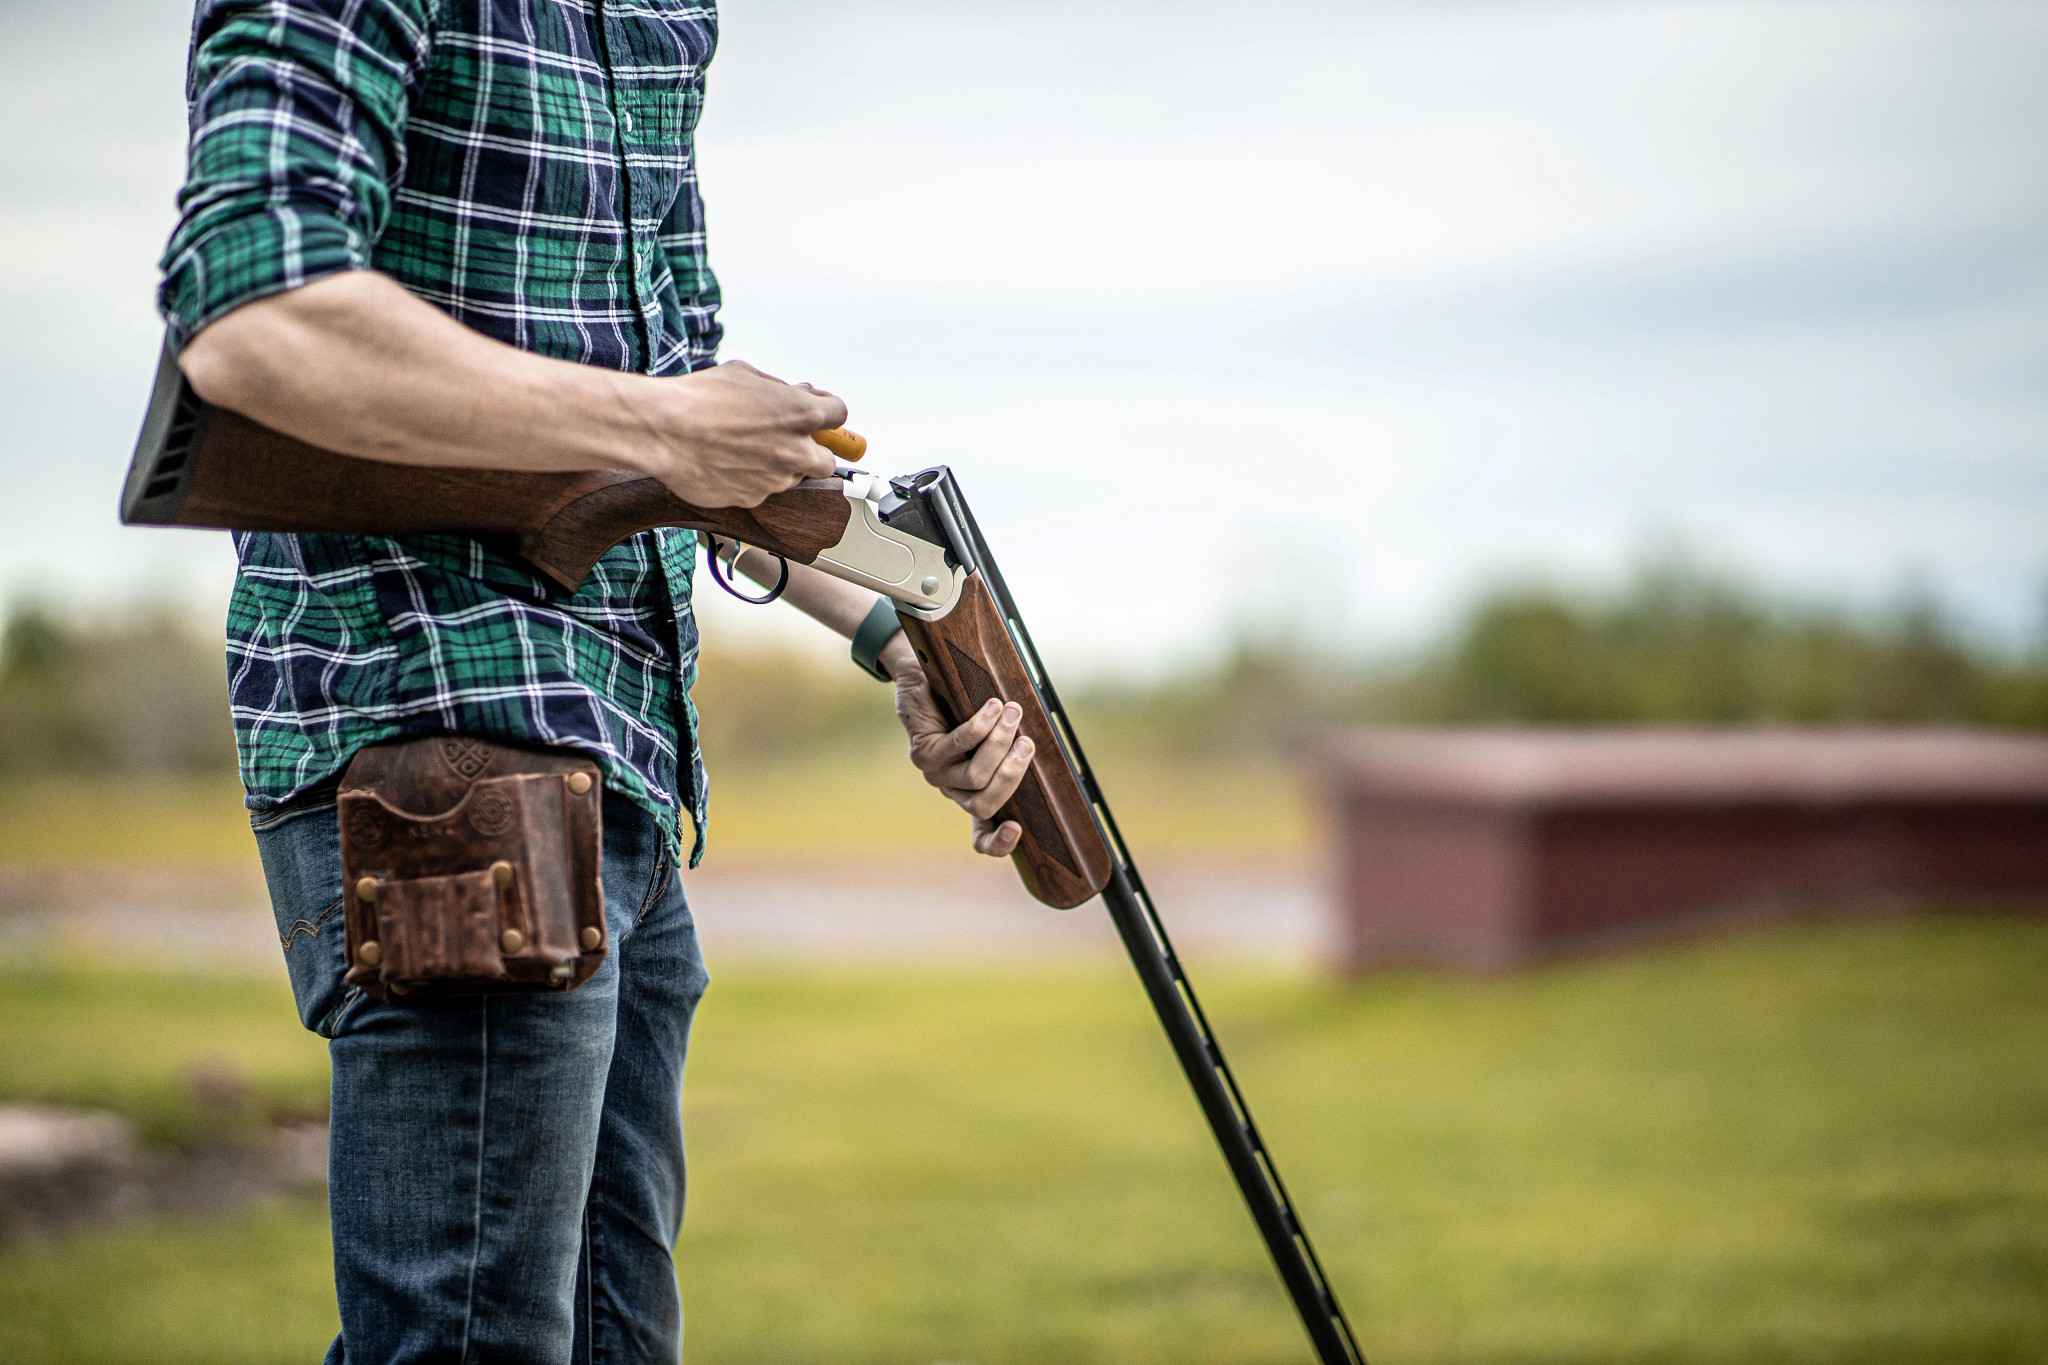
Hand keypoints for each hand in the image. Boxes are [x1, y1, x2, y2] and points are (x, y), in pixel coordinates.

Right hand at [639, 360, 848, 507]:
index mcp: (800, 413)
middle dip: (813, 451)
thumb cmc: (699, 398)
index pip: (839, 415)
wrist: (663, 431)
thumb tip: (788, 393)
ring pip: (791, 477)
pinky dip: (751, 479)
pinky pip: (761, 490)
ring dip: (779, 466)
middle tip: (792, 442)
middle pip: (827, 461)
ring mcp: (776, 479)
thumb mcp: (744, 375)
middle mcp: (795, 450)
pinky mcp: (754, 498)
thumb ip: (776, 389)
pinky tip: (726, 462)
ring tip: (745, 449)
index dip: (827, 413)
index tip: (820, 414)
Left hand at [886, 638, 1032, 856]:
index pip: (983, 839)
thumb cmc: (966, 707)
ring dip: (999, 743)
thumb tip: (1038, 745)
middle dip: (1012, 774)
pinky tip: (992, 706)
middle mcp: (954, 791)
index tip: (1016, 829)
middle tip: (1027, 742)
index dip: (998, 843)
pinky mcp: (922, 754)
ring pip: (974, 776)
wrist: (924, 680)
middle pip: (984, 805)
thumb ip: (1012, 747)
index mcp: (974, 795)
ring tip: (1013, 712)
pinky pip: (957, 746)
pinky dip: (979, 726)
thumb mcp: (994, 732)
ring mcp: (936, 776)